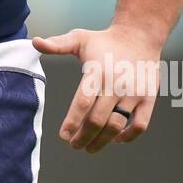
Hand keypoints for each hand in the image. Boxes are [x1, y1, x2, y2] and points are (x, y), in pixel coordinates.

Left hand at [32, 25, 161, 153]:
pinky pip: (139, 125)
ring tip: (90, 148)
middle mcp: (117, 83)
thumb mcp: (80, 38)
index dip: (72, 122)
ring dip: (102, 141)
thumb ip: (57, 44)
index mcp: (98, 71)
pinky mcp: (148, 98)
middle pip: (98, 119)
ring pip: (117, 125)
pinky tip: (116, 139)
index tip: (64, 136)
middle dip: (83, 136)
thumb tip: (34, 42)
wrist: (140, 35)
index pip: (83, 102)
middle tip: (74, 145)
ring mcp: (135, 92)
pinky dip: (128, 137)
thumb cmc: (103, 40)